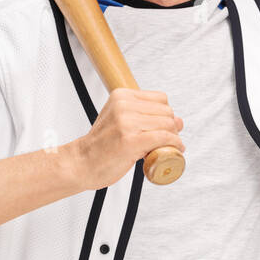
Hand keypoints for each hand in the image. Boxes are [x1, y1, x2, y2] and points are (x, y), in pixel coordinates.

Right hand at [65, 88, 184, 190]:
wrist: (81, 163)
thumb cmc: (101, 146)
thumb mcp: (121, 121)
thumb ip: (147, 117)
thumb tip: (178, 120)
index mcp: (121, 96)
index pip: (160, 98)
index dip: (166, 114)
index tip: (163, 126)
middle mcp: (124, 106)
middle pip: (166, 112)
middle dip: (171, 127)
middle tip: (166, 140)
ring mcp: (127, 123)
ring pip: (168, 125)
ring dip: (174, 138)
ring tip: (167, 147)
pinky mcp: (131, 140)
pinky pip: (164, 138)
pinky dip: (174, 144)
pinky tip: (175, 150)